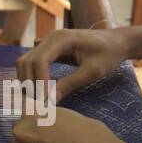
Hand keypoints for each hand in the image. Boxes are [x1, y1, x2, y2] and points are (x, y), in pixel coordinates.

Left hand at [10, 105, 126, 142]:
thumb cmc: (92, 137)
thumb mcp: (70, 116)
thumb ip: (51, 118)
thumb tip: (48, 121)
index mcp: (31, 114)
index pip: (25, 110)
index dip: (35, 116)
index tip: (41, 121)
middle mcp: (21, 135)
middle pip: (20, 133)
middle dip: (32, 136)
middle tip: (50, 141)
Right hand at [16, 28, 130, 103]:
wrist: (116, 42)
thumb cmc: (108, 54)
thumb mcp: (92, 71)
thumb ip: (71, 84)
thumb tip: (50, 101)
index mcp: (61, 39)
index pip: (40, 61)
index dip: (39, 82)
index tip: (43, 102)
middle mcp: (50, 38)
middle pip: (27, 61)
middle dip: (30, 83)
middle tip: (37, 104)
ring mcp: (48, 42)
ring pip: (26, 62)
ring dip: (27, 81)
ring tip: (37, 100)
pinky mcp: (49, 49)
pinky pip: (32, 62)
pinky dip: (31, 77)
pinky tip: (38, 91)